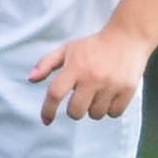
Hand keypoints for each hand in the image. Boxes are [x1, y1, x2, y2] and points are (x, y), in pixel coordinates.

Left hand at [29, 23, 148, 125]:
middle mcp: (92, 77)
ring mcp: (111, 84)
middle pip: (76, 111)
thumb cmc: (93, 46)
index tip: (46, 119)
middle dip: (75, 110)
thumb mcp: (68, 49)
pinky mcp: (127, 89)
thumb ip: (46, 64)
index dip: (48, 110)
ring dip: (93, 109)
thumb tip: (30, 79)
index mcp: (75, 67)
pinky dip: (110, 109)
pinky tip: (110, 96)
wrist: (127, 37)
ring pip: (95, 115)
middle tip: (81, 98)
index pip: (55, 94)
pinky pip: (114, 113)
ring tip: (98, 93)